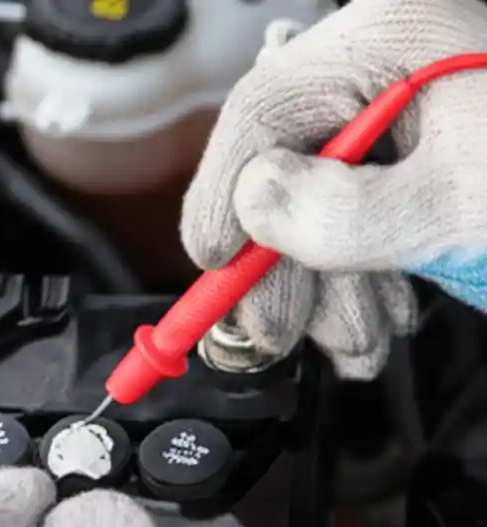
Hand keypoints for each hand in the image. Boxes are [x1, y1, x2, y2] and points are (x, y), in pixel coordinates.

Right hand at [182, 0, 486, 378]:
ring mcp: (421, 113)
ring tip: (355, 341)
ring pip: (325, 201)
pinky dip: (362, 278)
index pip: (270, 106)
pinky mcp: (438, 158)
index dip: (226, 193)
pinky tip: (378, 320)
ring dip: (327, 287)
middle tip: (273, 329)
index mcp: (401, 38)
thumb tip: (255, 208)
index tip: (212, 265)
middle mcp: (402, 66)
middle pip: (291, 161)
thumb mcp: (467, 204)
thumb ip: (345, 211)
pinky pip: (368, 216)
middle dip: (282, 262)